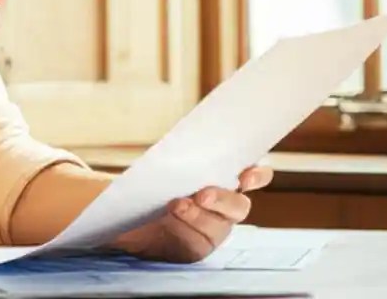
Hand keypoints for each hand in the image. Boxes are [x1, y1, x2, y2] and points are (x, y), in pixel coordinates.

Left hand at [108, 166, 273, 262]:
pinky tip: (171, 220)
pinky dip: (185, 230)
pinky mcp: (197, 247)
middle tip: (203, 195)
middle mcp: (225, 206)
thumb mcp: (170, 162)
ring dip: (198, 215)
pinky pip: (198, 242)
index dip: (258, 176)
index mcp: (226, 179)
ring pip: (218, 226)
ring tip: (177, 205)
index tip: (246, 176)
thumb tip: (191, 139)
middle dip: (223, 200)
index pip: (255, 178)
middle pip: (239, 206)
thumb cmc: (153, 182)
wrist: (128, 214)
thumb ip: (187, 155)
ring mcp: (212, 229)